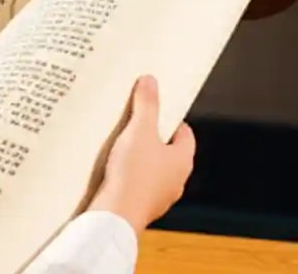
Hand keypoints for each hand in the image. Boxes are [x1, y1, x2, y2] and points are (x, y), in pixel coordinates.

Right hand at [86, 75, 195, 235]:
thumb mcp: (139, 130)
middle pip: (168, 151)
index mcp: (183, 160)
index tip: (155, 109)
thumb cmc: (133, 174)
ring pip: (153, 170)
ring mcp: (160, 196)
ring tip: (119, 144)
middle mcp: (176, 180)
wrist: (115, 216)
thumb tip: (151, 81)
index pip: (184, 134)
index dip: (171, 119)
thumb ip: (146, 104)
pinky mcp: (141, 206)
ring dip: (140, 158)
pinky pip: (138, 185)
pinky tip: (112, 168)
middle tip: (135, 123)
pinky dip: (129, 176)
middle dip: (153, 137)